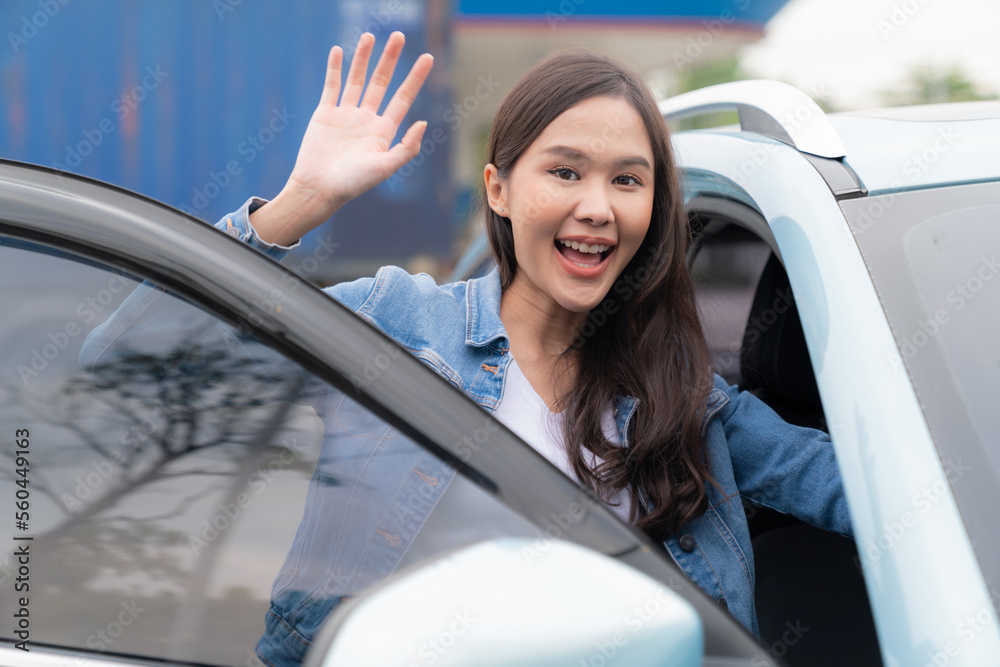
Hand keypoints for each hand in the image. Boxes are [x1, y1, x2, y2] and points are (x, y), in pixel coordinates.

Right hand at [252, 32, 432, 245]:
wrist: (319, 189)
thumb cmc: (353, 183)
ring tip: (370, 35)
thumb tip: (423, 123)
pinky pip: (331, 86)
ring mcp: (345, 115)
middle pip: (381, 82)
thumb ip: (406, 147)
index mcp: (383, 131)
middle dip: (390, 59)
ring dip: (363, 58)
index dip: (415, 77)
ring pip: (357, 79)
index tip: (428, 57)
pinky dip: (334, 68)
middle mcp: (366, 119)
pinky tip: (339, 51)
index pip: (403, 97)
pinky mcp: (325, 114)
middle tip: (398, 35)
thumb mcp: (385, 167)